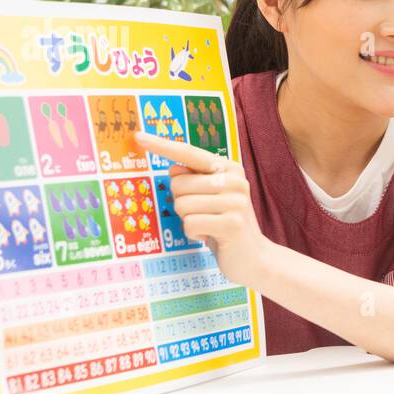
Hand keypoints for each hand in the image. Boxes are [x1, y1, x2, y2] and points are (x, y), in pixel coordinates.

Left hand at [132, 132, 268, 287]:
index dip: (163, 145)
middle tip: (203, 214)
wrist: (255, 257)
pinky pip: (190, 224)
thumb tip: (174, 168)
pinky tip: (210, 237)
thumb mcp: (211, 197)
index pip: (190, 153)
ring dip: (188, 220)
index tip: (139, 137)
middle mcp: (235, 180)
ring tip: (208, 226)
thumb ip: (195, 179)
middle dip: (181, 202)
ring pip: (182, 205)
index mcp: (229, 168)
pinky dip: (193, 234)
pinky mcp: (232, 224)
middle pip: (179, 183)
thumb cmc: (226, 225)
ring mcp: (235, 202)